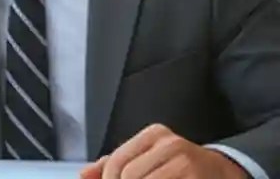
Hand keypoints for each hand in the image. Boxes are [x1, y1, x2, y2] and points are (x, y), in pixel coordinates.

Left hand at [79, 124, 247, 178]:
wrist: (225, 172)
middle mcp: (169, 143)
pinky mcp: (196, 176)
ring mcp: (185, 160)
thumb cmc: (181, 167)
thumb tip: (84, 175)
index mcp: (153, 135)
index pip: (117, 161)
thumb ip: (114, 165)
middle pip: (129, 174)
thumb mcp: (148, 158)